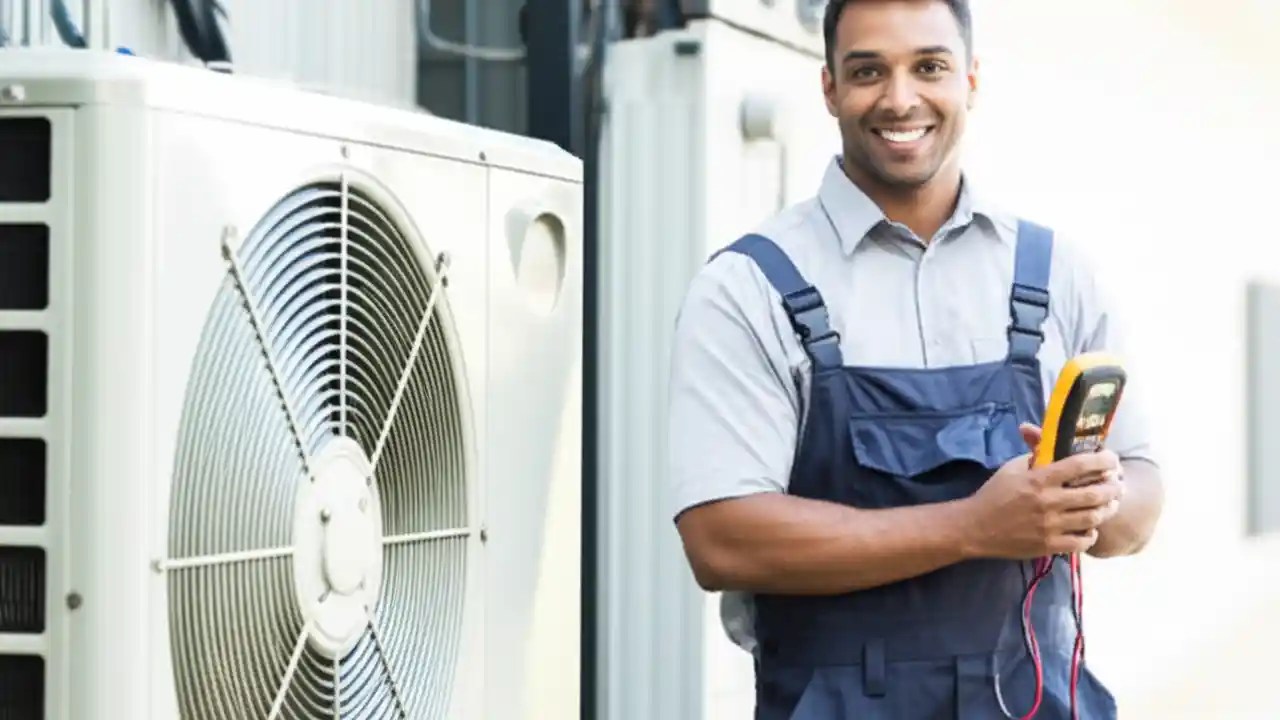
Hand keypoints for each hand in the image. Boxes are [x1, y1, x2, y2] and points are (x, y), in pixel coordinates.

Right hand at [963, 424, 1123, 558]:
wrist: (975, 528)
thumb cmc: (994, 494)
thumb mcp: (1012, 468)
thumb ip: (1036, 455)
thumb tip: (1054, 441)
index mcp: (1039, 479)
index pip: (1080, 465)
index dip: (1103, 460)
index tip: (1112, 459)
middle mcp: (1048, 502)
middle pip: (1095, 494)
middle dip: (1113, 487)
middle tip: (1118, 484)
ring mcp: (1050, 526)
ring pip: (1093, 518)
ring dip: (1107, 509)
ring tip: (1110, 504)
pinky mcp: (1049, 546)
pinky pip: (1082, 542)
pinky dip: (1091, 534)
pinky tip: (1090, 527)